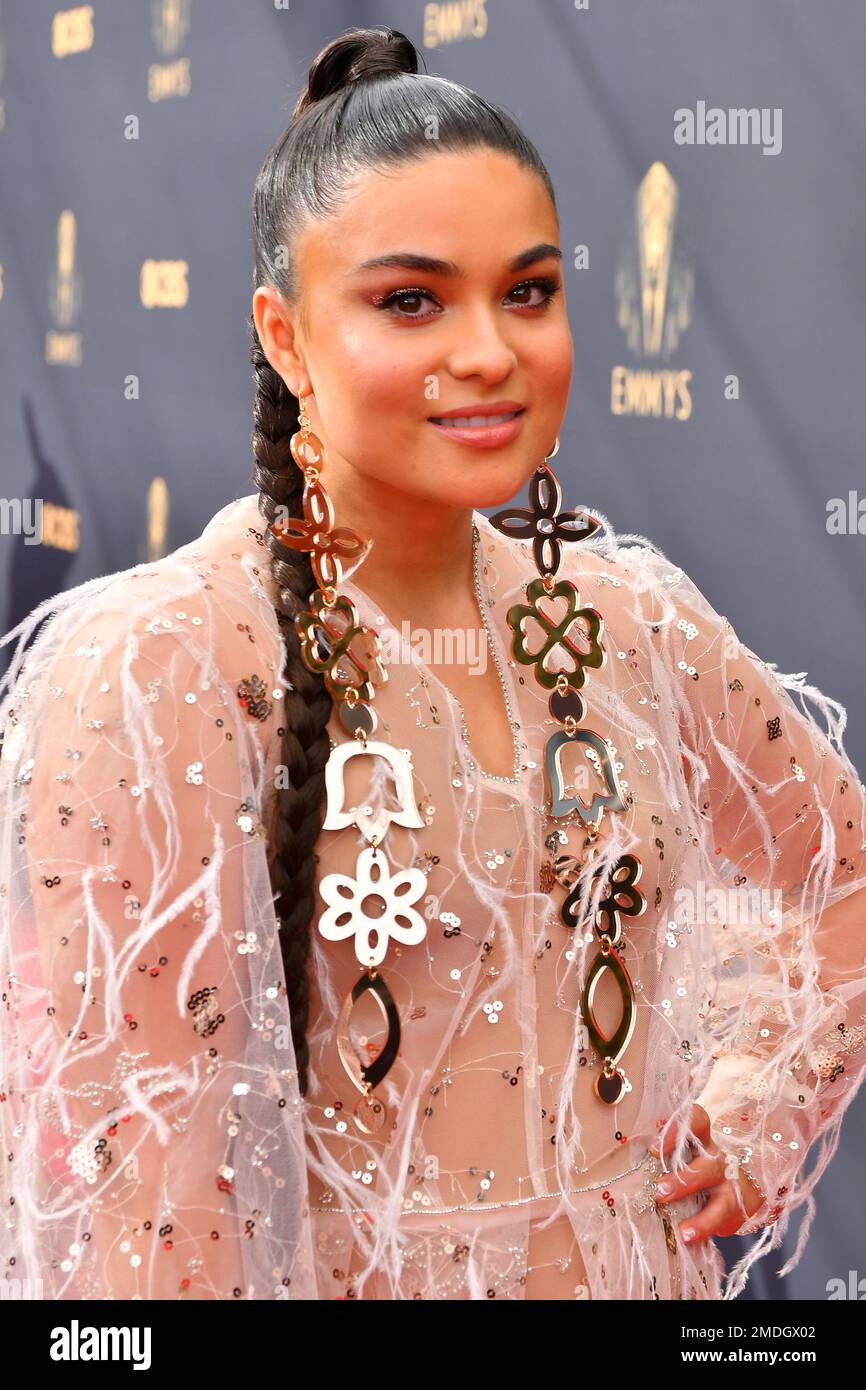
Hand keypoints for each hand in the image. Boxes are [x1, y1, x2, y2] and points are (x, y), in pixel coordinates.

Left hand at [649, 1103, 766, 1242]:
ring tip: (684, 1233)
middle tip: (660, 1192)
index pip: (696, 1121)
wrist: (732, 1178)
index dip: (677, 1130)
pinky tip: (694, 1239)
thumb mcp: (680, 1153)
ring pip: (724, 1202)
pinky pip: (729, 1222)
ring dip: (704, 1219)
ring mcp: (733, 1185)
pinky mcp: (743, 1208)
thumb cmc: (691, 1164)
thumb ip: (662, 1154)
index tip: (653, 1147)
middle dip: (684, 1181)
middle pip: (709, 1166)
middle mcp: (719, 1160)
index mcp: (701, 1139)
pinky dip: (712, 1232)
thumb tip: (626, 1159)